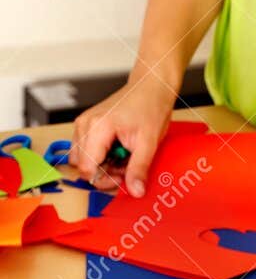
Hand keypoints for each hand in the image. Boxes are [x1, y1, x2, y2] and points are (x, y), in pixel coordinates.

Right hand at [69, 76, 174, 195]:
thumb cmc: (150, 108)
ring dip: (102, 165)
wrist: (151, 87)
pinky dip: (101, 155)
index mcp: (96, 128)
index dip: (104, 180)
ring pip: (83, 160)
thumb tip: (135, 192)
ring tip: (124, 157)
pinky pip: (86, 150)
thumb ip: (139, 168)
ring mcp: (83, 124)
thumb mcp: (149, 142)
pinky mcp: (86, 125)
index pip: (86, 168)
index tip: (123, 179)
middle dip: (104, 173)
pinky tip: (119, 150)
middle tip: (127, 167)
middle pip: (82, 166)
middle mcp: (84, 125)